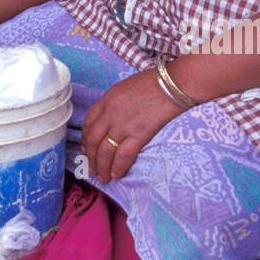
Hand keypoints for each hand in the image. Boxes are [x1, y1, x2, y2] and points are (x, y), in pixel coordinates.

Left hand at [80, 67, 183, 182]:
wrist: (173, 83)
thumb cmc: (154, 82)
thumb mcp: (126, 87)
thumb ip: (116, 103)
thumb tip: (113, 118)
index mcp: (107, 99)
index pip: (88, 123)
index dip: (86, 139)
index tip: (87, 149)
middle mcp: (110, 113)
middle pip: (93, 139)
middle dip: (91, 157)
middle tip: (91, 168)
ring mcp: (123, 124)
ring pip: (105, 151)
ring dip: (102, 166)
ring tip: (103, 177)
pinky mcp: (139, 134)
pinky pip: (123, 155)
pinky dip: (118, 167)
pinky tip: (116, 174)